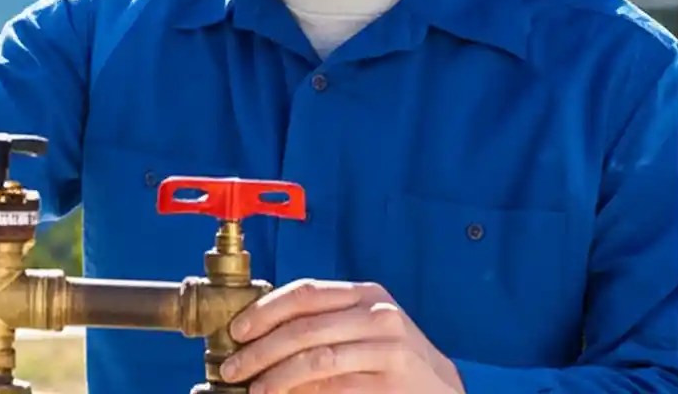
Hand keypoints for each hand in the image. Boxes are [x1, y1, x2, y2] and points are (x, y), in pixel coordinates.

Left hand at [221, 279, 465, 392]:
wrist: (442, 390)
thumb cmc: (391, 357)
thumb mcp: (362, 327)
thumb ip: (322, 322)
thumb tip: (259, 332)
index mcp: (367, 294)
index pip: (305, 293)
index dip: (264, 311)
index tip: (237, 330)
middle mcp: (380, 316)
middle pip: (304, 329)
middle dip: (261, 351)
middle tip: (235, 368)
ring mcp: (389, 350)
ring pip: (316, 361)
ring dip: (277, 378)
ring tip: (255, 390)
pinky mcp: (392, 383)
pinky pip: (334, 388)